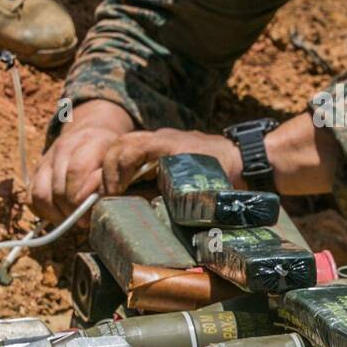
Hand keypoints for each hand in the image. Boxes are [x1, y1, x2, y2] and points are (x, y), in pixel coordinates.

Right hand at [30, 100, 133, 222]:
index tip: (91, 216)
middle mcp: (65, 147)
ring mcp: (48, 157)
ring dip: (56, 214)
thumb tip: (105, 201)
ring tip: (71, 221)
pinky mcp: (37, 169)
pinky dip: (43, 211)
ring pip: (41, 193)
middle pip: (59, 187)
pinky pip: (31, 197)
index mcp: (90, 141)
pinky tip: (60, 215)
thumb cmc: (111, 153)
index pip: (77, 171)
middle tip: (84, 222)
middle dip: (71, 211)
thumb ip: (115, 178)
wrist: (92, 132)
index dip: (83, 198)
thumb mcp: (120, 160)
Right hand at [101, 128, 243, 195]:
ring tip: (107, 194)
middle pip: (119, 145)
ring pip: (123, 146)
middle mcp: (160, 138)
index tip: (112, 195)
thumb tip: (135, 209)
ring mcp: (160, 141)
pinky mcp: (161, 149)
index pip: (129, 150)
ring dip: (111, 169)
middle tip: (102, 197)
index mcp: (166, 143)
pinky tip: (121, 189)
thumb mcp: (194, 190)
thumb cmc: (222, 175)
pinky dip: (122, 169)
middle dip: (106, 171)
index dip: (115, 173)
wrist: (243, 159)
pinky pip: (134, 153)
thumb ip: (164, 197)